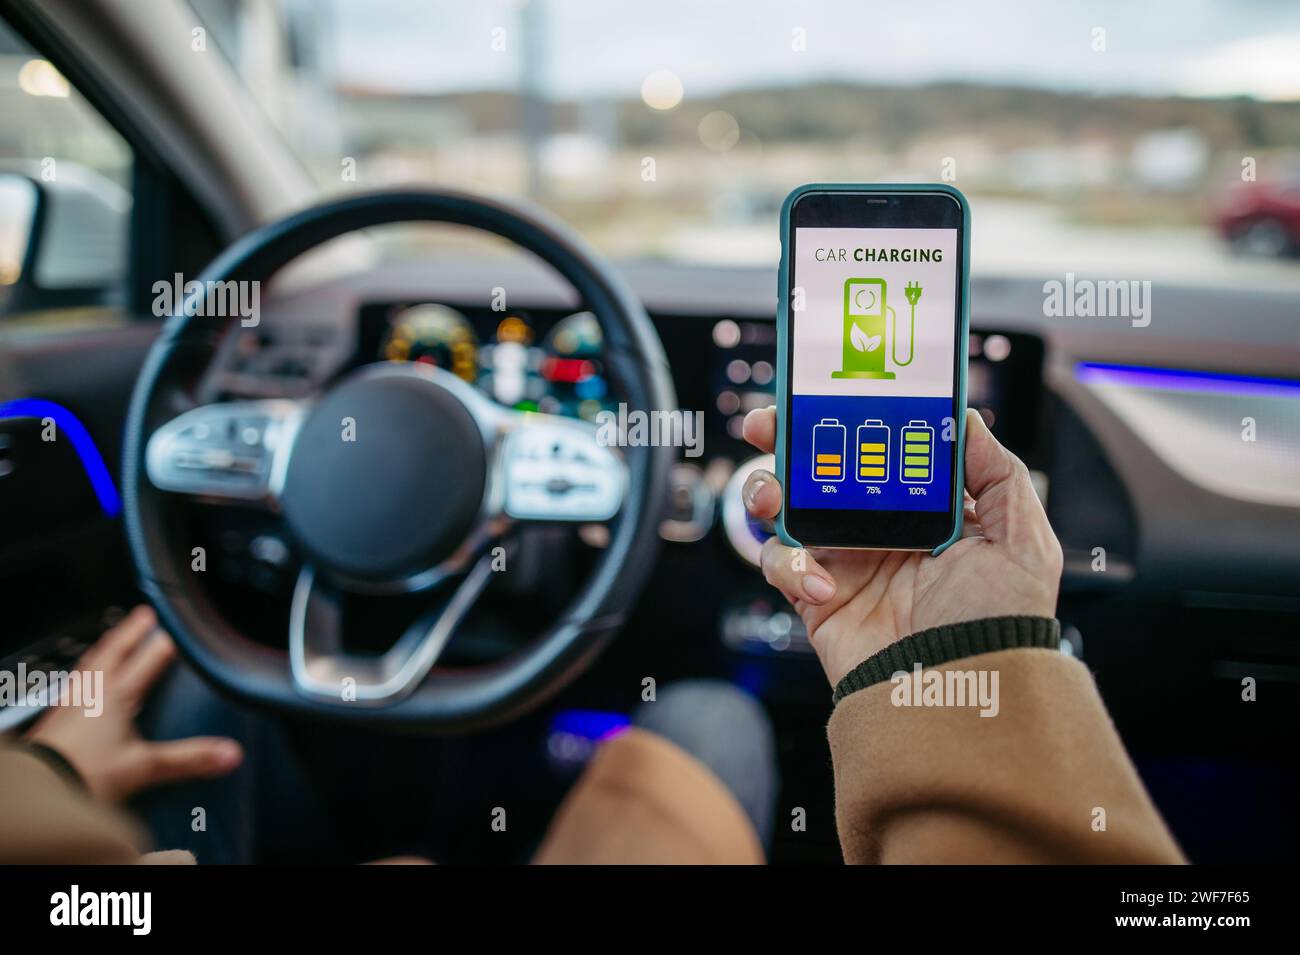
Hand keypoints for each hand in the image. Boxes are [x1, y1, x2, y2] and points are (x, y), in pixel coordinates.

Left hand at [26, 606, 242, 801]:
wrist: (36, 788)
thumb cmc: (84, 773)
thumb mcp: (146, 766)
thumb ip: (190, 759)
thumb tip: (231, 753)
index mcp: (116, 694)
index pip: (149, 658)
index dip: (167, 640)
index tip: (180, 625)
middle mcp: (91, 692)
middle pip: (113, 651)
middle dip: (130, 632)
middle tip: (143, 615)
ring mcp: (68, 704)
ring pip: (89, 665)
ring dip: (104, 648)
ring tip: (111, 640)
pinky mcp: (52, 721)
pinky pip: (72, 687)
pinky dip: (83, 676)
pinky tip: (81, 685)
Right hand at [742, 407, 1061, 686]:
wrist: (963, 696)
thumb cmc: (1001, 624)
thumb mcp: (1022, 540)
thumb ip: (998, 472)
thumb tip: (964, 416)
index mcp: (926, 510)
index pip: (879, 449)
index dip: (850, 420)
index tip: (826, 392)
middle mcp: (881, 531)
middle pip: (819, 469)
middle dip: (785, 440)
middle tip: (766, 423)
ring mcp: (845, 563)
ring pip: (785, 509)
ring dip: (766, 492)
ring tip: (772, 496)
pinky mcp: (815, 599)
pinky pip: (779, 565)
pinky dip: (788, 567)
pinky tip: (821, 586)